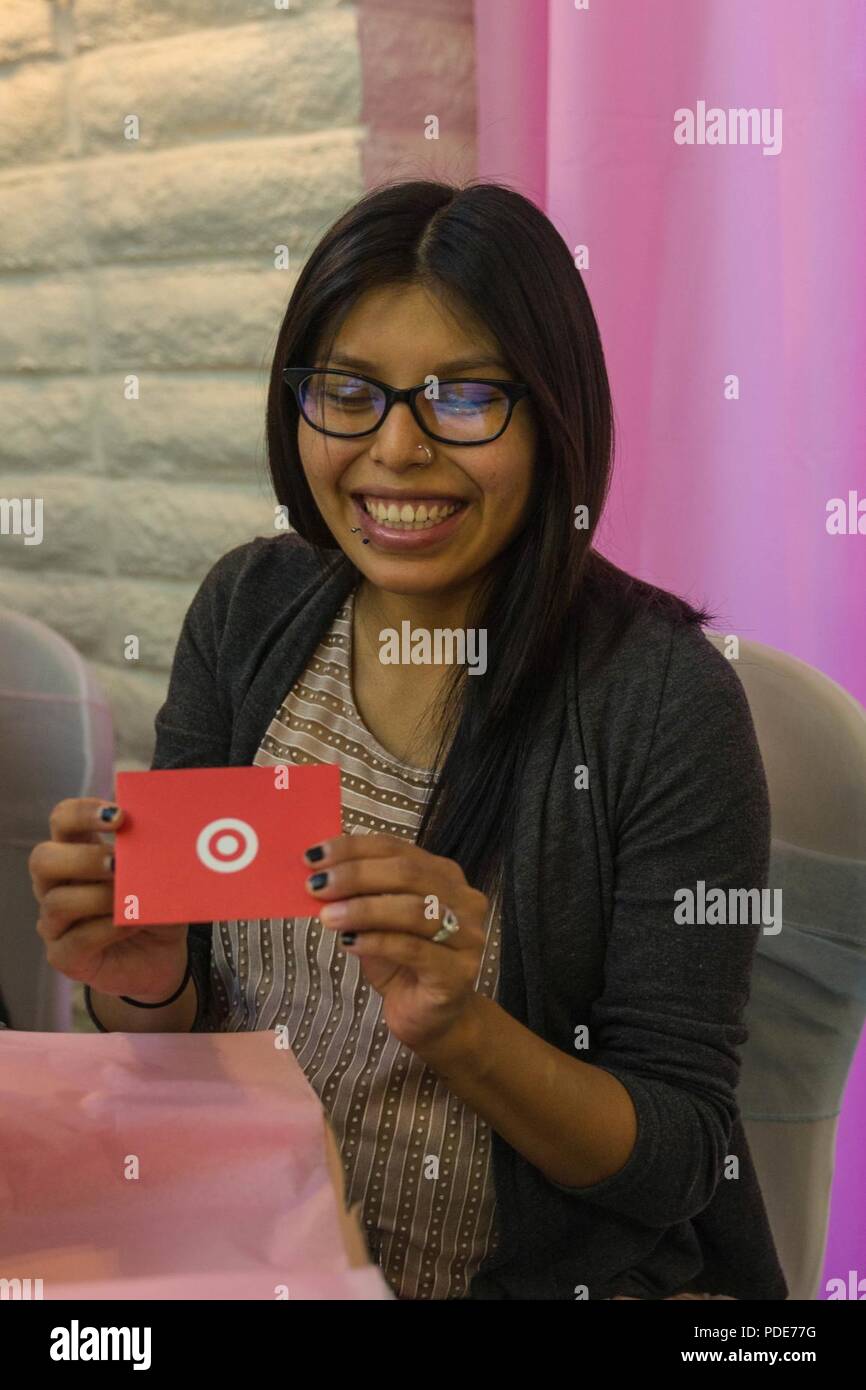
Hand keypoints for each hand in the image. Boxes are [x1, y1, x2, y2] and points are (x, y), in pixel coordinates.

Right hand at [29, 798, 189, 1002]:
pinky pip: (75, 941)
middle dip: (82, 857)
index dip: (83, 813)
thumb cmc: (155, 907)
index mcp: (76, 851)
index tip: (119, 815)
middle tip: (118, 862)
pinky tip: (132, 923)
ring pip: (57, 902)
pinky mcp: (64, 955)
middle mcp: (57, 884)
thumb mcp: (161, 875)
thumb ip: (155, 848)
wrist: (162, 957)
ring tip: (131, 898)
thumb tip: (160, 815)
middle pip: (43, 859)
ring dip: (98, 897)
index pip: (63, 820)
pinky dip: (107, 930)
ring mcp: (55, 922)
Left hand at [304, 833, 487, 1053]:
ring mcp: (467, 936)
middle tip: (316, 885)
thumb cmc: (402, 963)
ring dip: (363, 909)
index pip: (396, 848)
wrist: (429, 1018)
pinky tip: (349, 943)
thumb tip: (319, 871)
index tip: (313, 857)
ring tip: (327, 917)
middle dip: (356, 875)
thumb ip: (360, 894)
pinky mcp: (457, 972)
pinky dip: (376, 942)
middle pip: (407, 873)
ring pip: (412, 910)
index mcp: (444, 875)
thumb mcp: (376, 921)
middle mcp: (463, 899)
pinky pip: (413, 949)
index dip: (353, 849)